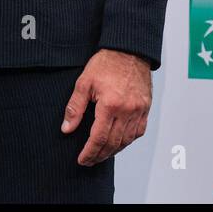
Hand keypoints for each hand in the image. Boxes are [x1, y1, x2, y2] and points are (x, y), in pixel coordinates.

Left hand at [60, 48, 152, 165]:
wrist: (129, 50)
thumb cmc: (106, 63)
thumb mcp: (84, 82)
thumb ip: (75, 108)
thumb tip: (67, 128)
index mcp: (110, 105)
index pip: (99, 138)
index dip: (89, 152)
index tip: (82, 159)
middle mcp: (127, 110)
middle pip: (113, 143)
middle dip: (100, 155)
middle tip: (89, 161)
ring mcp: (138, 110)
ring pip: (127, 140)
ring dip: (113, 151)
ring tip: (101, 154)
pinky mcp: (145, 108)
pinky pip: (138, 131)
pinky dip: (128, 140)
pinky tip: (119, 142)